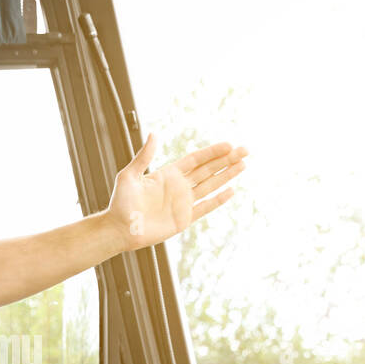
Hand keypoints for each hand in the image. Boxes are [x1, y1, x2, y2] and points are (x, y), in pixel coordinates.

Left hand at [104, 135, 246, 251]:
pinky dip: (218, 200)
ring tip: (243, 165)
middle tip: (245, 150)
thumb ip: (144, 156)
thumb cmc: (120, 202)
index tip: (229, 145)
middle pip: (208, 170)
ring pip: (210, 186)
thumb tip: (153, 134)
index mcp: (168, 174)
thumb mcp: (129, 175)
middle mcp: (178, 187)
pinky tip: (231, 191)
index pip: (196, 160)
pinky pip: (205, 207)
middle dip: (226, 160)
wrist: (119, 229)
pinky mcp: (184, 219)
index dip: (212, 152)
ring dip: (226, 176)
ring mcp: (182, 203)